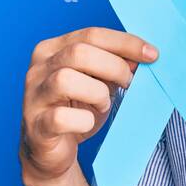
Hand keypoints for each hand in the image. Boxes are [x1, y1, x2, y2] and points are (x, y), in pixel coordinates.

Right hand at [19, 26, 158, 183]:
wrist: (53, 151)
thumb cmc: (77, 110)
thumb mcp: (98, 81)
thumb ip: (114, 64)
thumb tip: (142, 54)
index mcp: (52, 49)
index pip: (91, 34)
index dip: (125, 43)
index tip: (152, 54)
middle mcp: (38, 68)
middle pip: (79, 52)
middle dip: (114, 67)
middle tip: (129, 83)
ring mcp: (33, 96)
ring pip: (65, 80)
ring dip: (96, 93)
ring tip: (102, 104)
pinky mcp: (36, 125)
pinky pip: (61, 118)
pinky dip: (83, 121)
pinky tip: (87, 123)